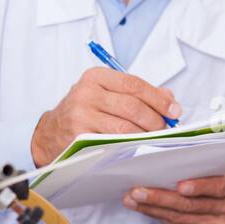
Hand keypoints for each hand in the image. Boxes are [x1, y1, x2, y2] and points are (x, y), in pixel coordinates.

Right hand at [31, 67, 180, 165]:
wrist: (50, 132)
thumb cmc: (85, 111)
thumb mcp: (106, 94)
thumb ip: (137, 93)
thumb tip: (170, 98)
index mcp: (96, 76)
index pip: (135, 85)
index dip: (159, 98)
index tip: (174, 110)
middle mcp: (87, 92)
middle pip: (132, 106)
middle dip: (156, 119)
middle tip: (167, 128)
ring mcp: (81, 115)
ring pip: (125, 127)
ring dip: (146, 135)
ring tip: (156, 138)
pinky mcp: (79, 136)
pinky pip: (113, 143)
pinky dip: (131, 146)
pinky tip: (140, 147)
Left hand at [122, 173, 224, 223]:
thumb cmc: (214, 179)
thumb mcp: (213, 169)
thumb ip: (195, 168)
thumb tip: (159, 167)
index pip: (217, 187)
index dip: (199, 186)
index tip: (180, 185)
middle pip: (190, 205)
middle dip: (160, 198)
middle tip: (137, 191)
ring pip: (179, 217)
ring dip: (152, 208)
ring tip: (132, 199)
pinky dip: (158, 216)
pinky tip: (144, 208)